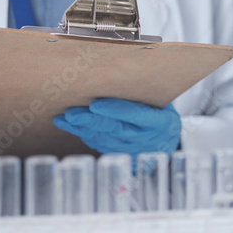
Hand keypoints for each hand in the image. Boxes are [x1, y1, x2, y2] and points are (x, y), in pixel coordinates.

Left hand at [54, 99, 181, 155]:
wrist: (167, 142)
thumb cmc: (162, 114)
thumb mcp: (163, 103)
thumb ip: (144, 95)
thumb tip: (117, 76)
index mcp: (160, 122)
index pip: (136, 115)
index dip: (116, 110)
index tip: (96, 104)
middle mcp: (146, 138)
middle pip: (116, 129)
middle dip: (91, 121)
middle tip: (72, 114)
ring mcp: (134, 149)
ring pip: (105, 139)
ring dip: (83, 129)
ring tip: (65, 119)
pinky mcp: (122, 156)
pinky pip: (102, 145)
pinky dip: (87, 136)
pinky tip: (75, 127)